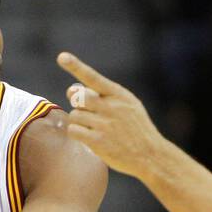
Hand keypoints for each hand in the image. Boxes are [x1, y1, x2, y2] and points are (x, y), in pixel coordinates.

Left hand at [56, 51, 160, 178]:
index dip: (76, 66)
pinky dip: (77, 133)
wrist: (150, 155)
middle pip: (77, 97)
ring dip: (78, 121)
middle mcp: (111, 107)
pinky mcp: (98, 141)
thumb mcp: (129, 105)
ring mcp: (105, 124)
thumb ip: (105, 95)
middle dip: (75, 101)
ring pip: (75, 115)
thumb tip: (74, 89)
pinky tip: (88, 137)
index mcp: (119, 95)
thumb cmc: (136, 129)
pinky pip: (74, 131)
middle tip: (83, 109)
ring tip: (92, 128)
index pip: (93, 77)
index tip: (62, 57)